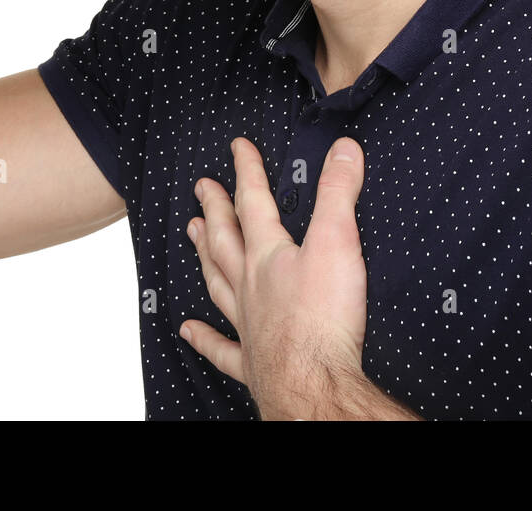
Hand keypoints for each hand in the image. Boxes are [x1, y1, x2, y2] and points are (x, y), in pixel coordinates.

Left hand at [180, 136, 370, 419]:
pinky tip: (187, 331)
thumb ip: (339, 193)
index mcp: (269, 256)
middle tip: (201, 187)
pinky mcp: (253, 361)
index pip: (253, 202)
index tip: (237, 147)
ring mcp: (247, 324)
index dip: (246, 170)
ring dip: (204, 256)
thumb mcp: (338, 241)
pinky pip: (221, 348)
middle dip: (215, 209)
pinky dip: (203, 339)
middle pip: (225, 240)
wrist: (314, 384)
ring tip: (191, 236)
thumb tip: (343, 148)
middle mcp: (250, 286)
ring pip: (217, 283)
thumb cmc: (324, 318)